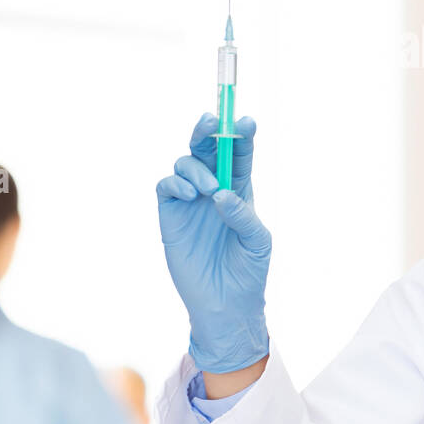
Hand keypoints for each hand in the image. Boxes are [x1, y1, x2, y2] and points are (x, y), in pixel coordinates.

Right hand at [156, 113, 270, 372]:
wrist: (226, 304)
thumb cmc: (248, 271)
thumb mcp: (257, 241)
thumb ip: (243, 214)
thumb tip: (222, 194)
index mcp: (240, 189)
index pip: (240, 154)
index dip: (242, 135)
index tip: (247, 122)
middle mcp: (213, 188)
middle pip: (208, 149)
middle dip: (209, 130)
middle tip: (212, 119)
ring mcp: (190, 201)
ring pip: (185, 162)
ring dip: (195, 166)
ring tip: (207, 188)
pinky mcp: (171, 216)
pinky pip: (166, 187)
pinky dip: (176, 182)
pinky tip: (190, 194)